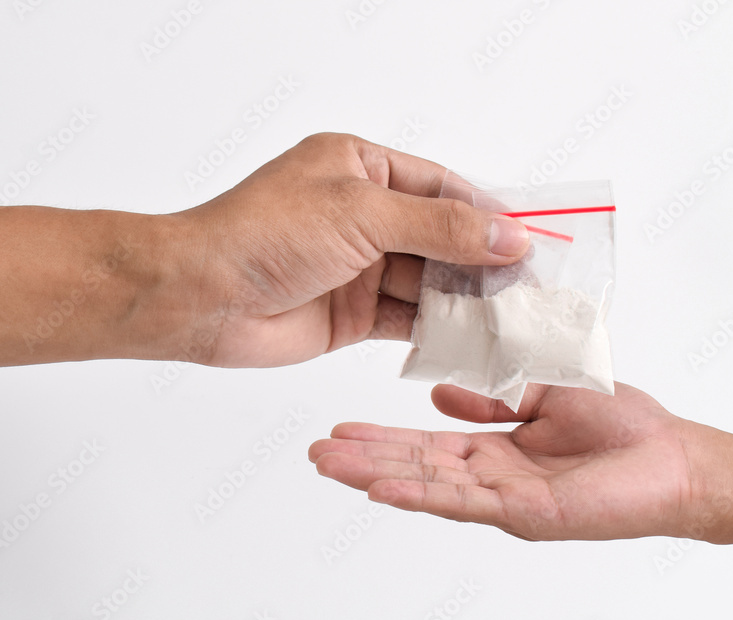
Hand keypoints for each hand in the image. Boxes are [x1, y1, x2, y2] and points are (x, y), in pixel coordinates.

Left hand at [169, 133, 529, 366]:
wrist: (202, 297)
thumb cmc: (265, 234)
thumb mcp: (361, 214)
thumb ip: (439, 227)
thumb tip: (508, 236)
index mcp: (359, 167)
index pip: (440, 186)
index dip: (485, 213)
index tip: (529, 238)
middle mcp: (360, 215)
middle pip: (438, 236)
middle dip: (480, 261)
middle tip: (530, 286)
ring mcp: (357, 266)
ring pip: (426, 280)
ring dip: (464, 298)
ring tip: (511, 317)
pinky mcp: (351, 313)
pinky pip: (406, 318)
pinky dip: (437, 328)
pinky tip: (472, 338)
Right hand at [309, 382, 697, 540]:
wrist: (674, 456)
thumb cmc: (621, 425)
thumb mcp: (544, 390)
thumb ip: (491, 395)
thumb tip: (438, 397)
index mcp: (496, 447)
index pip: (426, 442)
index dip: (382, 436)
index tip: (340, 427)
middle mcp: (491, 476)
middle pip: (414, 467)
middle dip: (363, 459)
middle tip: (314, 452)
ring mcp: (503, 498)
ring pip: (427, 485)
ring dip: (375, 476)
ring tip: (328, 466)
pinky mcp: (523, 513)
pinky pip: (462, 501)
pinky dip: (419, 495)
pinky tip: (381, 489)